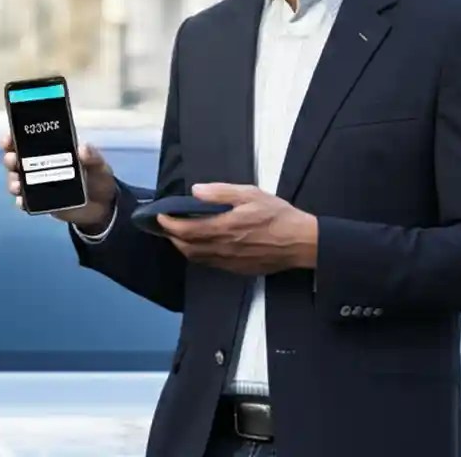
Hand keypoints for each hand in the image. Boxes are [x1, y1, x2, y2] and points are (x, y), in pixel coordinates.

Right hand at [1, 131, 116, 231]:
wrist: (103, 206)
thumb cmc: (98, 178)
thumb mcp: (99, 165)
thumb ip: (93, 157)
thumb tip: (83, 148)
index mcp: (51, 151)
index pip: (28, 140)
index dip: (15, 137)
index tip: (9, 137)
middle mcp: (40, 166)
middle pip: (16, 159)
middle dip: (10, 158)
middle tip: (13, 159)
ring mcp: (38, 185)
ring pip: (17, 181)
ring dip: (13, 181)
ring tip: (18, 183)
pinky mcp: (40, 203)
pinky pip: (25, 202)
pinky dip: (21, 201)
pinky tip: (22, 201)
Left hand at [157, 183, 317, 275]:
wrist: (299, 242)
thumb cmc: (277, 215)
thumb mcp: (250, 194)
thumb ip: (221, 193)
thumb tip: (196, 191)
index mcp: (223, 228)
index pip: (185, 230)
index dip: (168, 224)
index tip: (161, 215)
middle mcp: (222, 248)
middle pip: (186, 246)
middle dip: (171, 236)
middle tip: (166, 225)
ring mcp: (229, 262)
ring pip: (196, 258)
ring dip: (183, 247)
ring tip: (179, 236)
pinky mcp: (237, 269)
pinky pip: (210, 264)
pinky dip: (198, 256)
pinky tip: (201, 248)